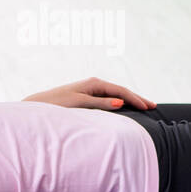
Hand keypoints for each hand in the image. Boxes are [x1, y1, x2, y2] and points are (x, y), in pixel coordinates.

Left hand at [22, 76, 156, 111]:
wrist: (38, 107)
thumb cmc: (57, 106)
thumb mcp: (80, 105)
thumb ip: (100, 104)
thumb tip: (121, 103)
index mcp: (94, 83)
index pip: (121, 91)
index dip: (136, 99)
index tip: (149, 108)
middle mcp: (93, 84)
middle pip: (120, 91)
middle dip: (136, 98)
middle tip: (153, 105)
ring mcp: (89, 90)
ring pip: (115, 95)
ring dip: (130, 100)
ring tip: (143, 106)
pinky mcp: (85, 97)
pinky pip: (108, 99)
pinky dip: (120, 102)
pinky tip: (125, 107)